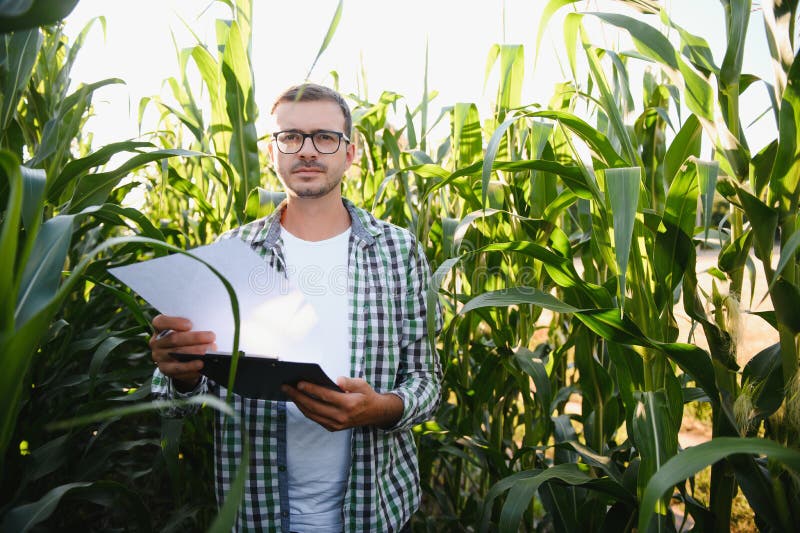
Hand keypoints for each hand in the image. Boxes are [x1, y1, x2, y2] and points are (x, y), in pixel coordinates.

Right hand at [149, 314, 215, 390]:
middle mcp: (156, 342)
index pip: (160, 322)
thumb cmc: (187, 338)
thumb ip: (193, 327)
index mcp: (160, 328)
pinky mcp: (165, 369)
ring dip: (195, 353)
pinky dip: (191, 367)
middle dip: (194, 338)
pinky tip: (202, 364)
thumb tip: (207, 331)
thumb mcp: (187, 329)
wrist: (182, 358)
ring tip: (209, 352)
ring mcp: (159, 357)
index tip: (190, 324)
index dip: (174, 323)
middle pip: (173, 339)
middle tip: (211, 337)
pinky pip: (178, 369)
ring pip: (177, 354)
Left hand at [282, 377, 403, 430]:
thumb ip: (349, 382)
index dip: (311, 389)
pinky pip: (315, 418)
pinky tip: (299, 401)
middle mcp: (341, 417)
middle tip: (286, 387)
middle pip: (314, 406)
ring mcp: (336, 424)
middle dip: (298, 396)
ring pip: (312, 414)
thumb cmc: (366, 396)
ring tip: (288, 393)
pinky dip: (305, 410)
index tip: (298, 383)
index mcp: (349, 404)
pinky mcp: (333, 428)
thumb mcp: (362, 384)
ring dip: (298, 404)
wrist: (375, 414)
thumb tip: (337, 380)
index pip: (325, 396)